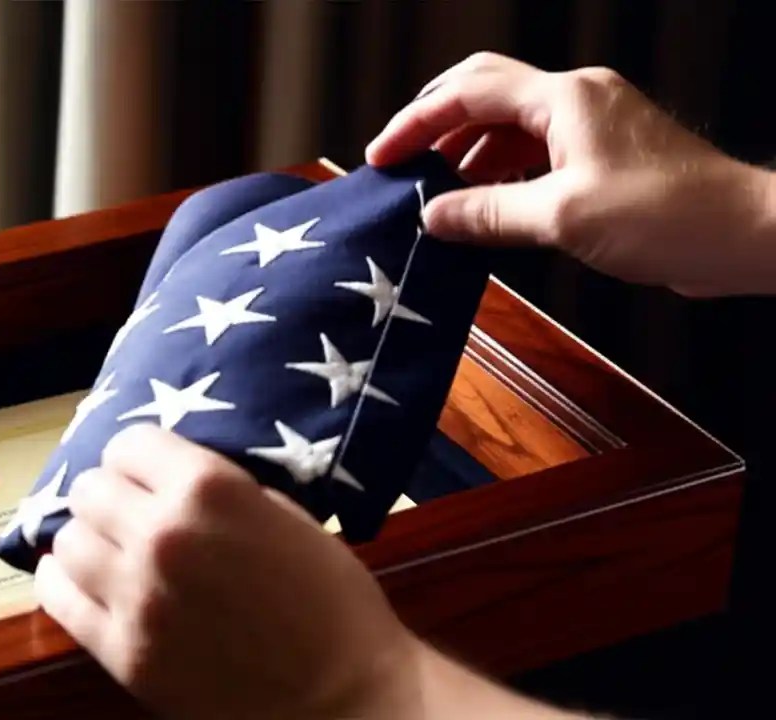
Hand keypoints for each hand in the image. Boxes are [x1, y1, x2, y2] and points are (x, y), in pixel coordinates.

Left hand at [33, 423, 418, 718]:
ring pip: (69, 539)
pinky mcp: (124, 652)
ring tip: (111, 551)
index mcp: (207, 489)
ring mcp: (136, 596)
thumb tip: (164, 480)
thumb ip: (220, 489)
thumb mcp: (285, 514)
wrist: (345, 695)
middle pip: (90, 489)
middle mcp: (161, 534)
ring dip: (89, 539)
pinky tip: (80, 578)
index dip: (140, 460)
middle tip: (131, 515)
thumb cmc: (331, 601)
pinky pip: (59, 598)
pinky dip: (63, 581)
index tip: (148, 476)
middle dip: (111, 497)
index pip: (128, 444)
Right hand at [366, 52, 775, 297]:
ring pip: (510, 126)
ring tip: (436, 193)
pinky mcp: (604, 156)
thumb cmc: (667, 217)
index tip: (382, 156)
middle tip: (400, 162)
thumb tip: (431, 216)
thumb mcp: (561, 217)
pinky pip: (535, 152)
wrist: (743, 235)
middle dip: (436, 125)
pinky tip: (484, 206)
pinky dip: (500, 173)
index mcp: (565, 99)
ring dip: (467, 155)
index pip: (469, 93)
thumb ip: (488, 213)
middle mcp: (577, 100)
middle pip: (485, 94)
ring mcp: (593, 125)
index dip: (416, 122)